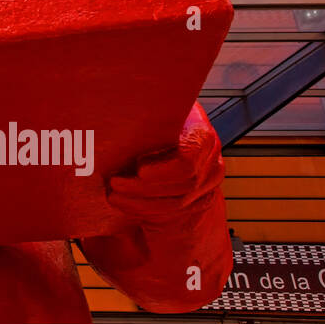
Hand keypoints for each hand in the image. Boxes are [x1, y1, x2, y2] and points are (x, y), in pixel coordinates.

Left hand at [106, 104, 224, 232]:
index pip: (190, 158)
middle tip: (114, 182)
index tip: (139, 170)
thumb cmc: (153, 120)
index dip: (165, 169)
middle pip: (184, 184)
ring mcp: (207, 186)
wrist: (169, 137)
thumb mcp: (151, 111)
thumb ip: (143, 113)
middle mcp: (211, 163)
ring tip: (112, 194)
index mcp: (202, 135)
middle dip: (144, 187)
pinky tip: (123, 204)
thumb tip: (115, 109)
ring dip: (141, 201)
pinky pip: (174, 214)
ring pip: (178, 203)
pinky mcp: (197, 203)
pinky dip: (146, 210)